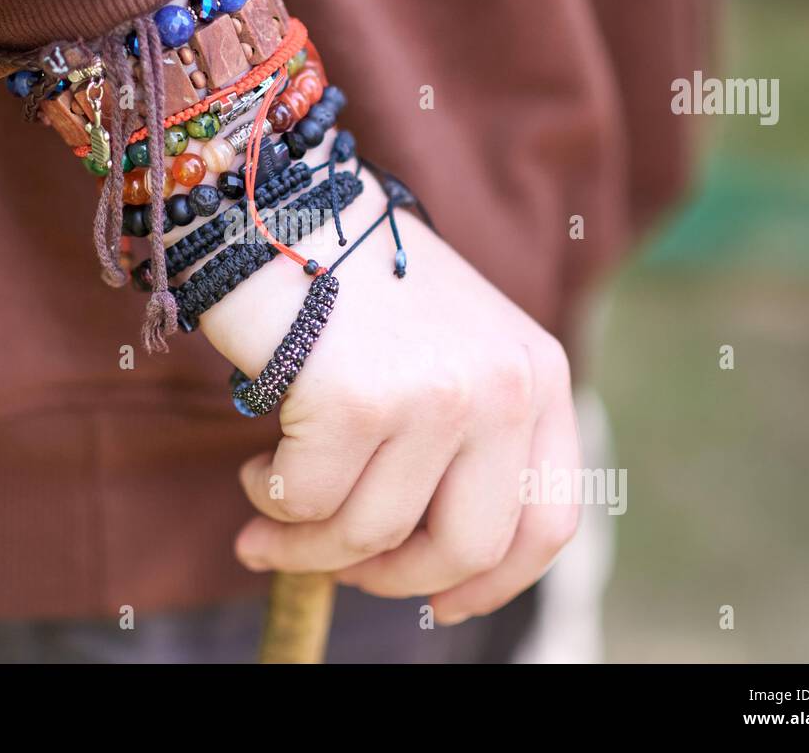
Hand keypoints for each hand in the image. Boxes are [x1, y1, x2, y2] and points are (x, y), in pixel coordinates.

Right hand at [199, 165, 580, 623]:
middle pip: (466, 548)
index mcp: (536, 375)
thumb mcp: (443, 354)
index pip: (549, 521)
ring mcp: (435, 393)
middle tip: (332, 562)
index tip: (440, 605)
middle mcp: (502, 385)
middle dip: (389, 578)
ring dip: (305, 542)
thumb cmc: (352, 286)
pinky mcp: (357, 399)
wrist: (279, 203)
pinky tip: (259, 465)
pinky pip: (306, 503)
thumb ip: (462, 443)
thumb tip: (432, 572)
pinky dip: (270, 501)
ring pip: (371, 534)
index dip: (494, 583)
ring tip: (267, 511)